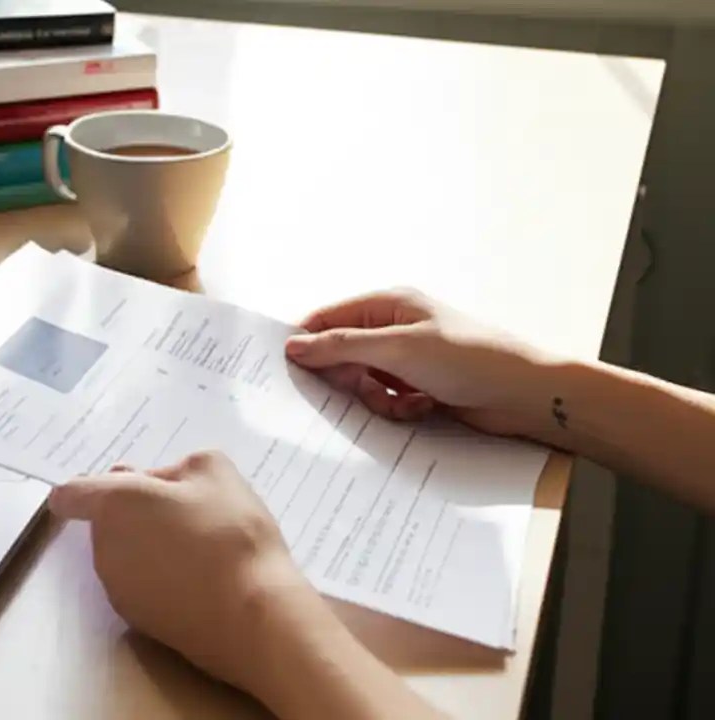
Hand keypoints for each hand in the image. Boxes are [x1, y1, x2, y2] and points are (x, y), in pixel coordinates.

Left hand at [48, 451, 315, 703]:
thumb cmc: (231, 533)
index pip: (69, 494)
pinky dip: (159, 578)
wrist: (252, 616)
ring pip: (124, 554)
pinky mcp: (137, 621)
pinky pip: (140, 586)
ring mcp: (117, 589)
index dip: (89, 485)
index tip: (122, 484)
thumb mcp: (214, 471)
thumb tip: (156, 481)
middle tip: (184, 510)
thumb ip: (175, 465)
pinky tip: (198, 579)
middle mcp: (103, 548)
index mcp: (113, 505)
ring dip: (147, 545)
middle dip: (135, 511)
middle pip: (105, 521)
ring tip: (198, 546)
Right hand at [283, 289, 555, 436]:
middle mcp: (394, 327)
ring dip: (376, 398)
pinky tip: (420, 408)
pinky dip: (396, 408)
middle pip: (342, 354)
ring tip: (404, 402)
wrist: (523, 395)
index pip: (328, 319)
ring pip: (361, 382)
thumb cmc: (470, 358)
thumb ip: (342, 346)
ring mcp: (406, 358)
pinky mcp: (417, 386)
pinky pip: (384, 400)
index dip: (309, 344)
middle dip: (349, 379)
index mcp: (388, 303)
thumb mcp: (397, 349)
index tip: (293, 371)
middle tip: (364, 391)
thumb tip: (295, 345)